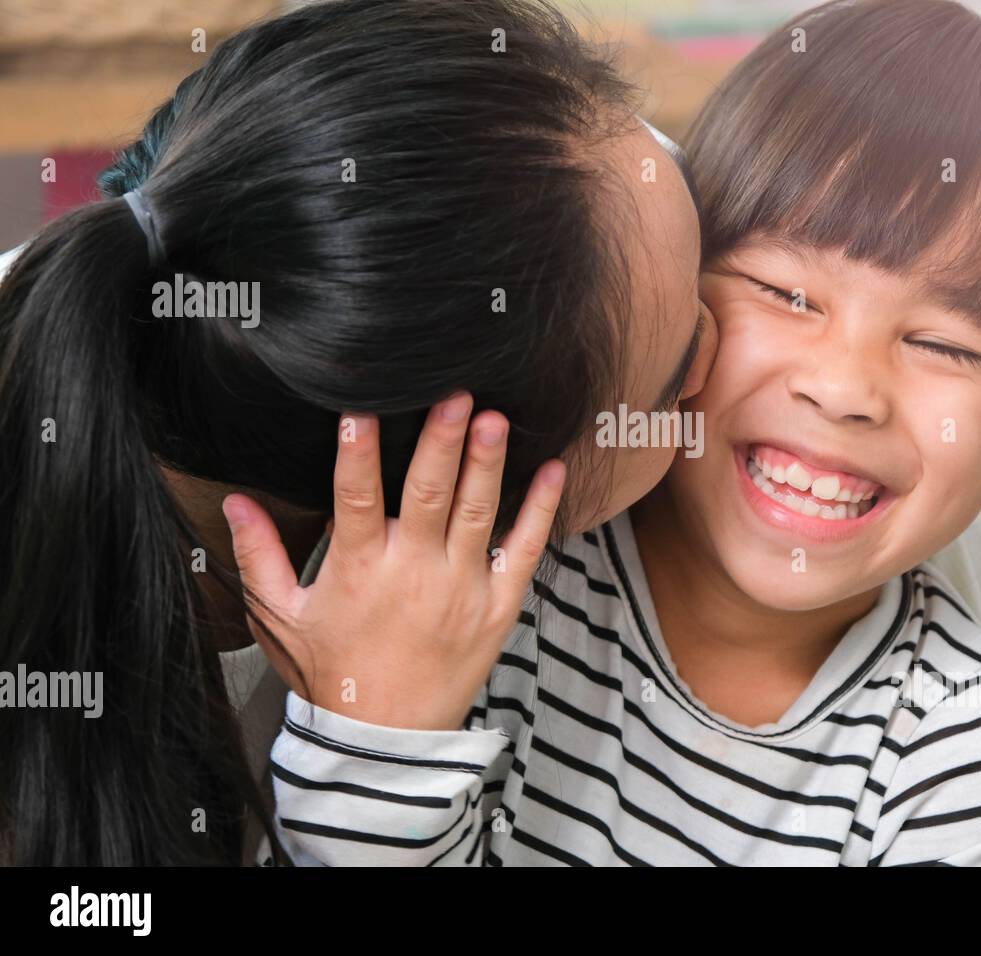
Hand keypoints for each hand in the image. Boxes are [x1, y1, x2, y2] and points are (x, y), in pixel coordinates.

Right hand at [220, 394, 564, 729]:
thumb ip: (260, 555)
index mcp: (360, 569)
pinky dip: (540, 510)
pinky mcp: (498, 606)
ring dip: (488, 464)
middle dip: (440, 443)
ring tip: (495, 419)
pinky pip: (524, 551)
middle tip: (454, 395)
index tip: (362, 410)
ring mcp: (461, 588)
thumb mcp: (283, 616)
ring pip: (477, 514)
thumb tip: (235, 501)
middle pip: (427, 495)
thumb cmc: (333, 672)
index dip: (357, 453)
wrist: (385, 739)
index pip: (355, 498)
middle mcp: (414, 573)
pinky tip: (554, 470)